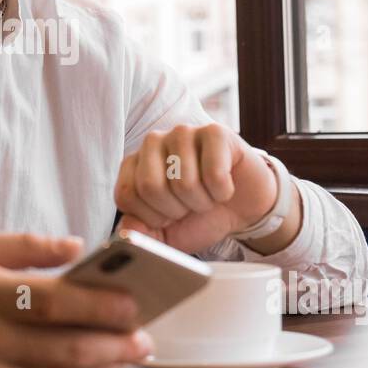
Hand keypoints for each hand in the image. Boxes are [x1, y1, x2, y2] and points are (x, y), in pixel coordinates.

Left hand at [114, 123, 277, 254]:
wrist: (242, 209)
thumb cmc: (200, 217)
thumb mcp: (164, 235)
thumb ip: (140, 233)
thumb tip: (125, 231)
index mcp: (133, 165)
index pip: (126, 195)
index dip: (151, 217)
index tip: (167, 216)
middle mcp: (153, 143)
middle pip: (150, 186)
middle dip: (176, 210)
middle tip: (189, 206)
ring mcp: (183, 133)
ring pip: (184, 182)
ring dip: (202, 202)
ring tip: (208, 195)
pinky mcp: (214, 132)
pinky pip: (214, 174)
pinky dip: (223, 191)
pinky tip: (225, 185)